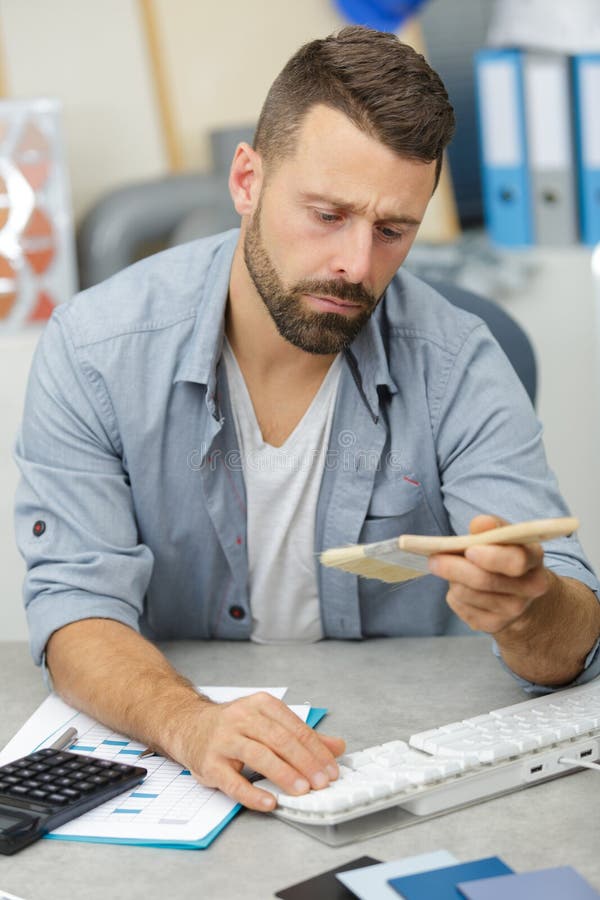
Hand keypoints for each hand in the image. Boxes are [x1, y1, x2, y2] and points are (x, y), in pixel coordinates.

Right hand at [175, 691, 344, 811]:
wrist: (189, 725)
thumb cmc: (233, 725)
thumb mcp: (268, 721)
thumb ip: (302, 735)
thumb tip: (337, 747)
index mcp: (260, 705)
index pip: (294, 728)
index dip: (316, 750)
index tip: (331, 769)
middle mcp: (241, 718)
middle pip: (279, 740)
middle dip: (304, 762)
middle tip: (321, 782)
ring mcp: (224, 741)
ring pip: (258, 756)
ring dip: (283, 774)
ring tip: (302, 790)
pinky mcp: (209, 764)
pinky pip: (233, 782)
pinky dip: (252, 794)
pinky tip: (269, 802)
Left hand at [428, 514, 550, 634]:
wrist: (521, 596)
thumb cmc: (505, 557)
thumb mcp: (503, 538)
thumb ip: (491, 528)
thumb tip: (481, 523)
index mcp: (533, 560)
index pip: (515, 561)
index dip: (490, 557)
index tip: (469, 550)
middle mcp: (529, 589)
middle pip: (485, 580)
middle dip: (454, 568)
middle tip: (434, 559)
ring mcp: (513, 611)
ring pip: (467, 593)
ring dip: (452, 580)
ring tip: (452, 570)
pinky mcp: (494, 625)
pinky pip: (461, 606)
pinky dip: (454, 595)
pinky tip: (461, 587)